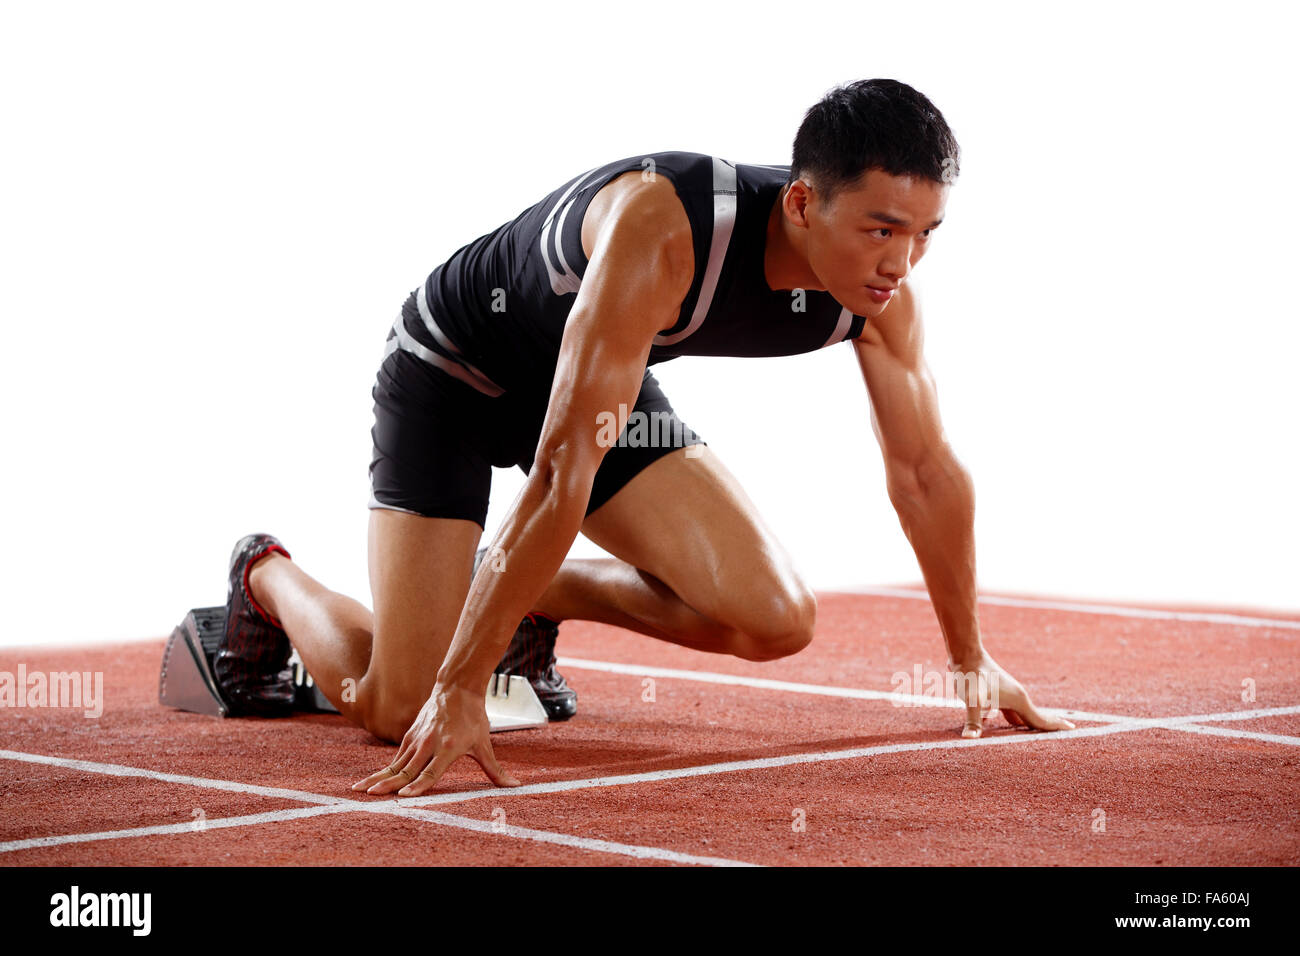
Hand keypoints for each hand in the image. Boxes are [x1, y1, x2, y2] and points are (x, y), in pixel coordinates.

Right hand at [351, 681, 520, 795]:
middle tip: (371, 796)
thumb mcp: (484, 744)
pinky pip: (396, 758)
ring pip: (395, 764)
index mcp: (448, 748)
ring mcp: (417, 740)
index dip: (418, 787)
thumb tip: (515, 785)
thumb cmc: (473, 717)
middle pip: (406, 770)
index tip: (404, 798)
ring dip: (378, 777)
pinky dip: (383, 770)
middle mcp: (429, 744)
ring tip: (359, 790)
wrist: (457, 687)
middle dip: (388, 784)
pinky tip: (371, 781)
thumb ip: (495, 770)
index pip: (430, 773)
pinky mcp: (409, 736)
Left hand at [949, 652, 1074, 738]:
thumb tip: (969, 739)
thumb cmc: (971, 675)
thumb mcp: (972, 699)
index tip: (1072, 729)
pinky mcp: (995, 692)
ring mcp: (1006, 694)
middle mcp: (1016, 697)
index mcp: (1018, 700)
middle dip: (1044, 728)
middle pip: (1033, 718)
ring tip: (1034, 738)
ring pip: (1019, 715)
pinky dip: (1010, 720)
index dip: (1055, 726)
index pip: (1040, 719)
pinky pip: (1007, 711)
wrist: (965, 652)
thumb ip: (973, 721)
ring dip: (1025, 726)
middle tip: (1061, 737)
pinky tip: (1006, 727)